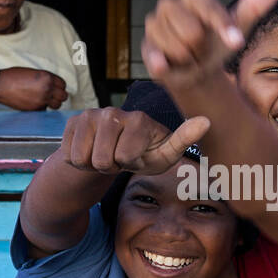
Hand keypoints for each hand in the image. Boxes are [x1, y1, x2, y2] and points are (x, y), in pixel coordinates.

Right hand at [0, 67, 67, 109]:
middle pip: (63, 96)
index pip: (63, 84)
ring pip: (57, 105)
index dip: (59, 86)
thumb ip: (44, 79)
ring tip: (45, 100)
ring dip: (53, 103)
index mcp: (47, 77)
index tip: (56, 88)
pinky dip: (41, 107)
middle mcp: (47, 88)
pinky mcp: (36, 108)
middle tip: (52, 96)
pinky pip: (45, 109)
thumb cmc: (14, 76)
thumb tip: (52, 85)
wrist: (1, 85)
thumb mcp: (33, 72)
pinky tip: (34, 103)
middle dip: (59, 96)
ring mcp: (42, 99)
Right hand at [58, 107, 209, 175]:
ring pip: (84, 158)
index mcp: (139, 119)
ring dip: (94, 164)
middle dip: (110, 166)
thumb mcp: (164, 155)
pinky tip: (91, 151)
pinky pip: (70, 155)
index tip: (137, 155)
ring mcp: (91, 114)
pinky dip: (79, 161)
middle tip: (119, 157)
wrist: (110, 155)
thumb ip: (183, 139)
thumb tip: (206, 121)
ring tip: (106, 155)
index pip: (124, 157)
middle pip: (103, 160)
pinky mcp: (73, 121)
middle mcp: (114, 112)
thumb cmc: (142, 155)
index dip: (129, 164)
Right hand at [140, 0, 277, 88]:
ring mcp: (154, 24)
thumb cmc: (217, 42)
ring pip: (178, 49)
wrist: (197, 69)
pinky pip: (154, 58)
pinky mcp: (146, 46)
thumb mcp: (238, 26)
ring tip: (190, 56)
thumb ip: (253, 6)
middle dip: (203, 48)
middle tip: (203, 49)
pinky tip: (168, 66)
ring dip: (190, 60)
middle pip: (192, 32)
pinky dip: (163, 65)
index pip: (209, 8)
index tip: (236, 42)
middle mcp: (169, 4)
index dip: (223, 26)